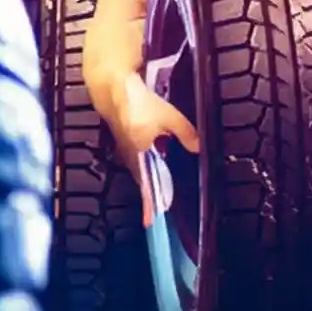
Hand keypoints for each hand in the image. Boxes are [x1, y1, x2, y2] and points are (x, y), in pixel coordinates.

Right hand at [102, 72, 199, 225]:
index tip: (150, 221)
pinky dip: (147, 169)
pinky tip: (156, 166)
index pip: (146, 183)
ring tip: (160, 193)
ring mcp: (125, 150)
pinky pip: (137, 162)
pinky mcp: (125, 144)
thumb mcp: (169, 116)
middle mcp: (129, 155)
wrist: (114, 89)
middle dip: (152, 196)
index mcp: (139, 151)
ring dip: (150, 182)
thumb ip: (185, 133)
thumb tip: (198, 148)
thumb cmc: (139, 102)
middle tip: (159, 211)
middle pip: (143, 181)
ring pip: (140, 172)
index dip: (149, 203)